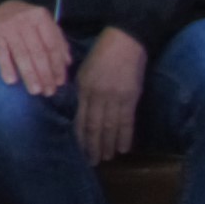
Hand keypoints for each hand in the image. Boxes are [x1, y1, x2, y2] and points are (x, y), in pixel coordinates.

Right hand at [0, 0, 73, 98]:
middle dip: (45, 74)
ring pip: (22, 55)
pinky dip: (6, 67)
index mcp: (41, 17)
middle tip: (48, 92)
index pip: (52, 46)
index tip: (60, 83)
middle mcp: (25, 20)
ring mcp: (8, 26)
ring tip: (35, 91)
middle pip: (38, 52)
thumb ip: (56, 40)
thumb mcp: (42, 24)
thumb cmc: (24, 21)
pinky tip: (11, 81)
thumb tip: (68, 63)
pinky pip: (1, 53)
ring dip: (30, 75)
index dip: (57, 66)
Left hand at [73, 24, 146, 163]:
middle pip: (94, 126)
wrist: (125, 41)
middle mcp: (98, 95)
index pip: (79, 118)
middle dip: (92, 146)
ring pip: (110, 126)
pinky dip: (125, 136)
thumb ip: (79, 90)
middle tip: (91, 162)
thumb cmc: (101, 54)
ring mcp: (115, 97)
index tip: (77, 150)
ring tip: (106, 158)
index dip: (79, 136)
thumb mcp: (83, 70)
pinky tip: (123, 148)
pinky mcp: (131, 97)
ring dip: (108, 144)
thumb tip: (73, 109)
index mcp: (83, 88)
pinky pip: (127, 121)